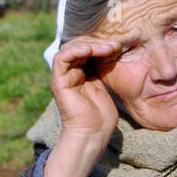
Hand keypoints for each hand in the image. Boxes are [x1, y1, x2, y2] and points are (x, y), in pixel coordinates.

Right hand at [47, 37, 121, 176]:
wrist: (93, 134)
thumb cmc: (102, 116)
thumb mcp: (105, 84)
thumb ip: (103, 67)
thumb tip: (112, 47)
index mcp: (81, 73)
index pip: (87, 48)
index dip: (101, 43)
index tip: (118, 45)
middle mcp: (70, 73)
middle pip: (79, 45)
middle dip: (98, 42)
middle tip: (115, 45)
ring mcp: (63, 77)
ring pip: (71, 48)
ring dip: (90, 44)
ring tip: (107, 48)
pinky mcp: (58, 81)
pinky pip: (62, 58)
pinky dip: (75, 50)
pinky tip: (90, 49)